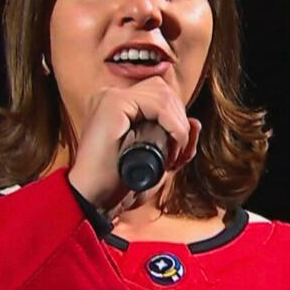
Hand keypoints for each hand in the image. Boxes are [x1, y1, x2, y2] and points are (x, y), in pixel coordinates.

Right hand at [67, 76, 201, 213]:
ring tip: (172, 154)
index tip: (180, 148)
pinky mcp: (112, 103)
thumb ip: (175, 140)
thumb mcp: (157, 159)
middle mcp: (110, 95)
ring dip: (178, 125)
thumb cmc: (120, 183)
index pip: (159, 94)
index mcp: (117, 105)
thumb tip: (195, 123)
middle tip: (178, 153)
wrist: (94, 199)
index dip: (177, 118)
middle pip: (163, 90)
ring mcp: (109, 97)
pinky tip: (172, 146)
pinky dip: (174, 125)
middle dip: (180, 120)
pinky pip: (158, 105)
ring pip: (163, 95)